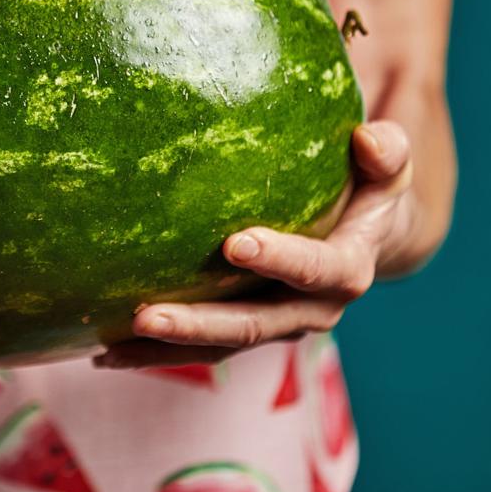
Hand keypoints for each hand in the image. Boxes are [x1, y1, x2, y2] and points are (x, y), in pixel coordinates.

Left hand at [95, 120, 413, 368]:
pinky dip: (153, 353)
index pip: (316, 270)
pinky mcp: (244, 330)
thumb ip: (387, 153)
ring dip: (165, 350)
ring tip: (110, 347)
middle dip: (200, 325)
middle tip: (146, 316)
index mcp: (347, 270)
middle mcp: (311, 310)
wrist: (366, 237)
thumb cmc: (368, 186)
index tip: (235, 243)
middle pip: (253, 326)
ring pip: (219, 346)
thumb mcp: (388, 165)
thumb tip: (369, 138)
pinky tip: (103, 351)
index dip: (281, 260)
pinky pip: (200, 348)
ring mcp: (275, 325)